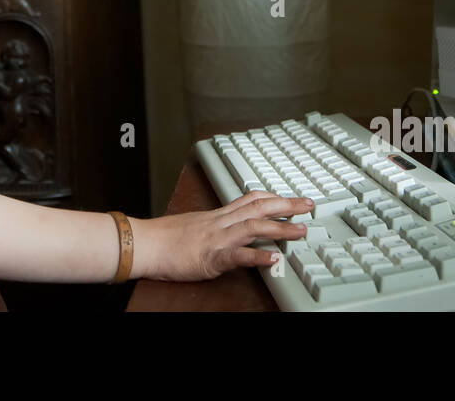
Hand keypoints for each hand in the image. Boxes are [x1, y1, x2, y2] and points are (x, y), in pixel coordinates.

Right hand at [133, 191, 314, 281]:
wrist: (145, 243)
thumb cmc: (163, 237)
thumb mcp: (192, 225)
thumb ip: (211, 226)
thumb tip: (222, 229)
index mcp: (217, 216)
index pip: (249, 199)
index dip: (272, 196)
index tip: (289, 197)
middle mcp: (221, 223)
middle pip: (259, 207)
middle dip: (286, 205)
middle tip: (309, 205)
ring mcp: (217, 239)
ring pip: (254, 226)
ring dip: (281, 228)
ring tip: (301, 231)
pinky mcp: (211, 257)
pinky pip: (238, 256)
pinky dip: (258, 256)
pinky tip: (274, 258)